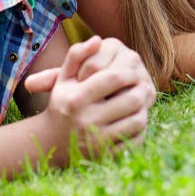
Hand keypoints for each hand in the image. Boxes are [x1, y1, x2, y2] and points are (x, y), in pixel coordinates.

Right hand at [25, 36, 155, 164]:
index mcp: (76, 99)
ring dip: (143, 110)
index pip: (115, 78)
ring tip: (138, 103)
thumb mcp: (63, 79)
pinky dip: (139, 131)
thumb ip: (77, 55)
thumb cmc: (62, 104)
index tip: (132, 71)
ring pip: (138, 120)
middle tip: (141, 86)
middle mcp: (86, 121)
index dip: (130, 71)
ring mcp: (97, 142)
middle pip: (131, 99)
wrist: (51, 143)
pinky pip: (135, 141)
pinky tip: (133, 121)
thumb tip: (97, 39)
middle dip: (141, 89)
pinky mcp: (106, 156)